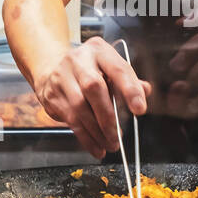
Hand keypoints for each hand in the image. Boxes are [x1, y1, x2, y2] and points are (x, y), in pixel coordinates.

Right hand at [32, 37, 151, 158]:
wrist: (52, 67)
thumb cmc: (89, 69)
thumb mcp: (109, 67)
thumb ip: (129, 80)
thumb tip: (145, 91)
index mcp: (98, 50)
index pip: (117, 69)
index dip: (130, 90)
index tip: (139, 110)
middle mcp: (77, 60)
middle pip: (92, 87)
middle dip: (107, 116)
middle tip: (118, 136)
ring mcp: (61, 77)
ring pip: (79, 107)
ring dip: (96, 131)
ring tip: (110, 144)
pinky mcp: (52, 95)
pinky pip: (70, 120)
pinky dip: (85, 137)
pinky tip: (96, 146)